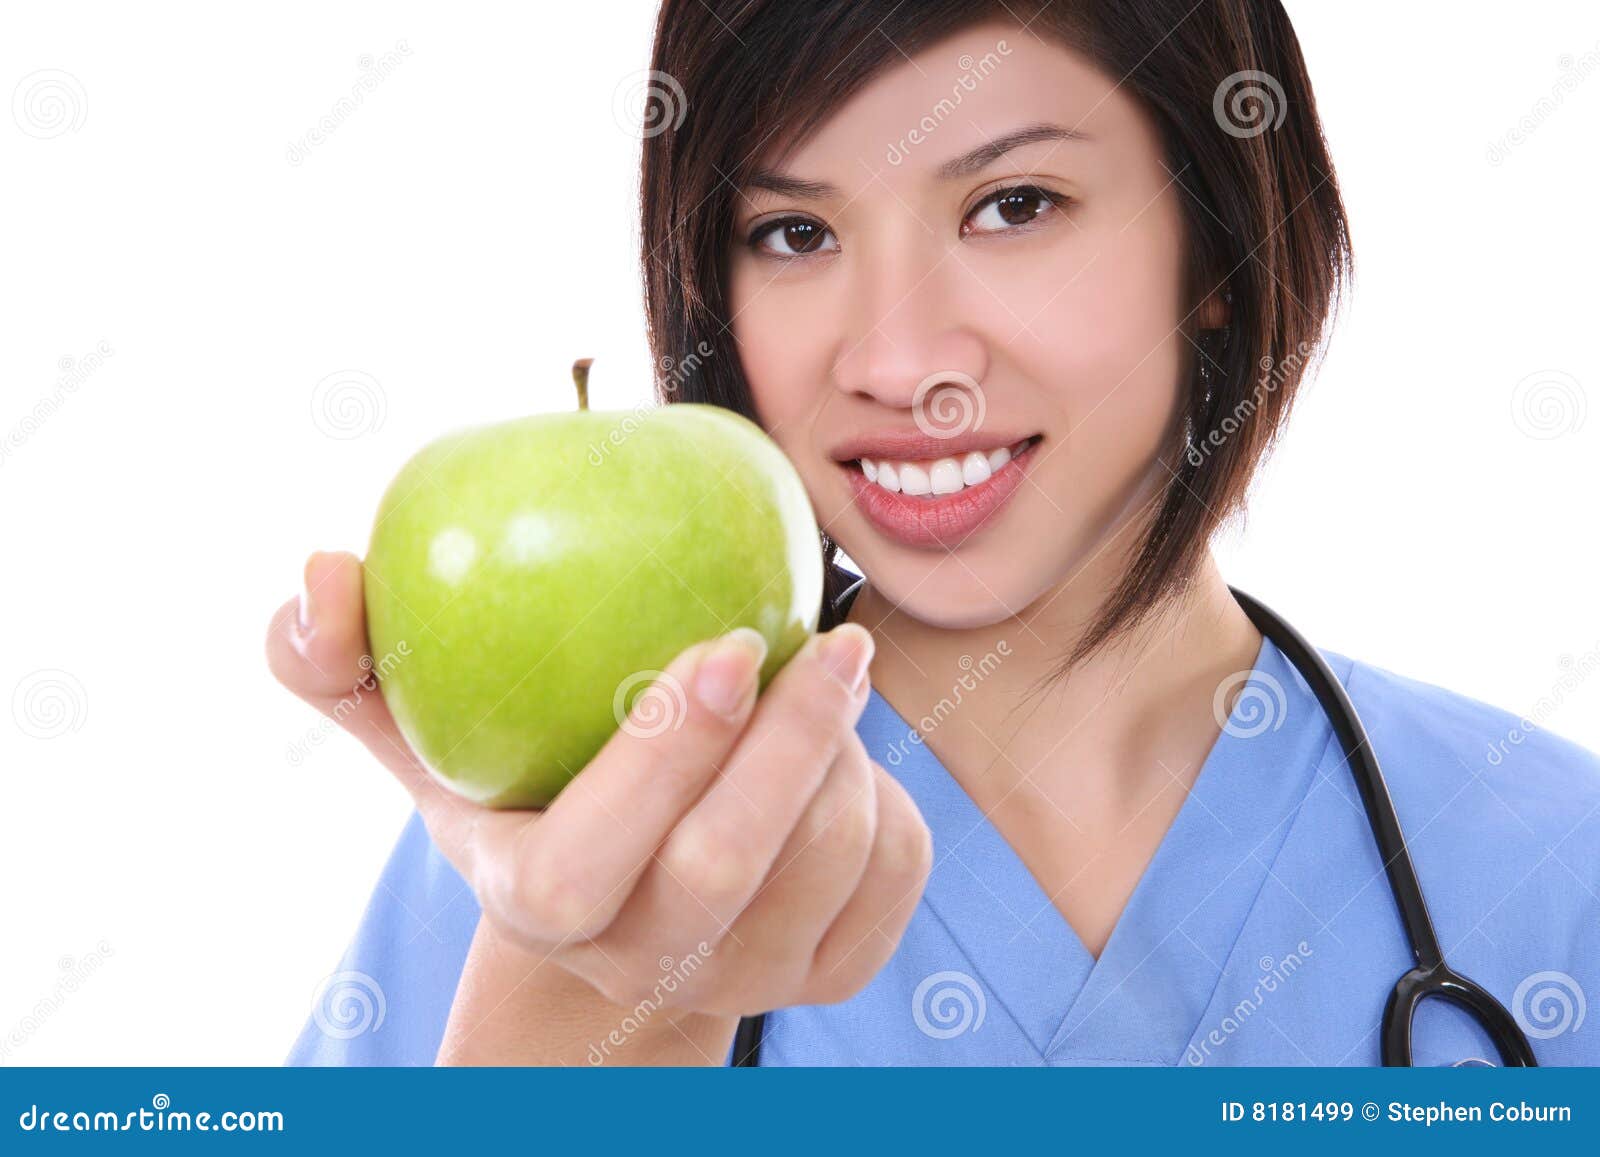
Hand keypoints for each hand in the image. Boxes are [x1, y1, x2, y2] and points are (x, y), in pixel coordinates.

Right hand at [266, 550, 932, 1019]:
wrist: (618, 904)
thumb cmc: (512, 785)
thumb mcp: (416, 731)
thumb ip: (341, 660)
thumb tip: (322, 570)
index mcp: (539, 901)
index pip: (591, 862)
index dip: (661, 759)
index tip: (721, 644)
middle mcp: (643, 960)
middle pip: (728, 865)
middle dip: (791, 741)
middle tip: (829, 638)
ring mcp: (745, 979)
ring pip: (829, 860)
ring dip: (846, 752)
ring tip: (827, 676)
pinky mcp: (831, 973)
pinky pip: (894, 873)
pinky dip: (890, 794)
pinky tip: (850, 744)